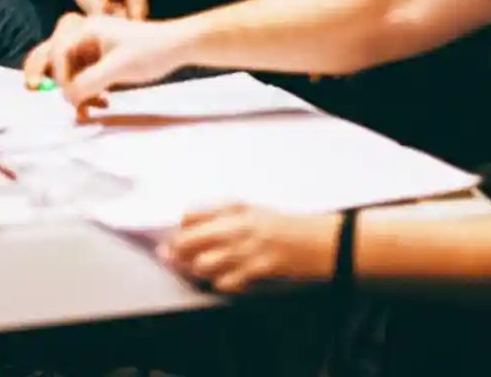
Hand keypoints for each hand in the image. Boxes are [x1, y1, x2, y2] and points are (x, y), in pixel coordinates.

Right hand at [22, 13, 186, 109]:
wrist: (177, 46)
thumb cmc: (150, 51)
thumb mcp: (119, 68)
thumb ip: (90, 82)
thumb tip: (67, 97)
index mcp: (86, 28)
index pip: (58, 51)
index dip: (59, 74)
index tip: (70, 94)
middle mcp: (84, 34)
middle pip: (51, 51)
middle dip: (44, 73)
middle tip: (30, 89)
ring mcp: (91, 46)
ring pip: (68, 68)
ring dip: (73, 89)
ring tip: (87, 109)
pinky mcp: (99, 59)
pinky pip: (82, 76)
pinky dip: (86, 91)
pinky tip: (100, 104)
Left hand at [159, 204, 338, 293]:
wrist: (318, 240)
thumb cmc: (284, 226)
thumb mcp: (250, 210)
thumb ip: (220, 215)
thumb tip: (186, 226)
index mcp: (234, 207)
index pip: (190, 216)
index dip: (181, 230)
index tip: (178, 238)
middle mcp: (237, 225)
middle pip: (188, 240)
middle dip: (177, 252)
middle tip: (173, 257)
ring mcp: (246, 248)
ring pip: (202, 264)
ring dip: (197, 269)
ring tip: (202, 268)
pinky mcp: (256, 269)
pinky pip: (224, 282)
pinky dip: (221, 282)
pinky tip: (227, 277)